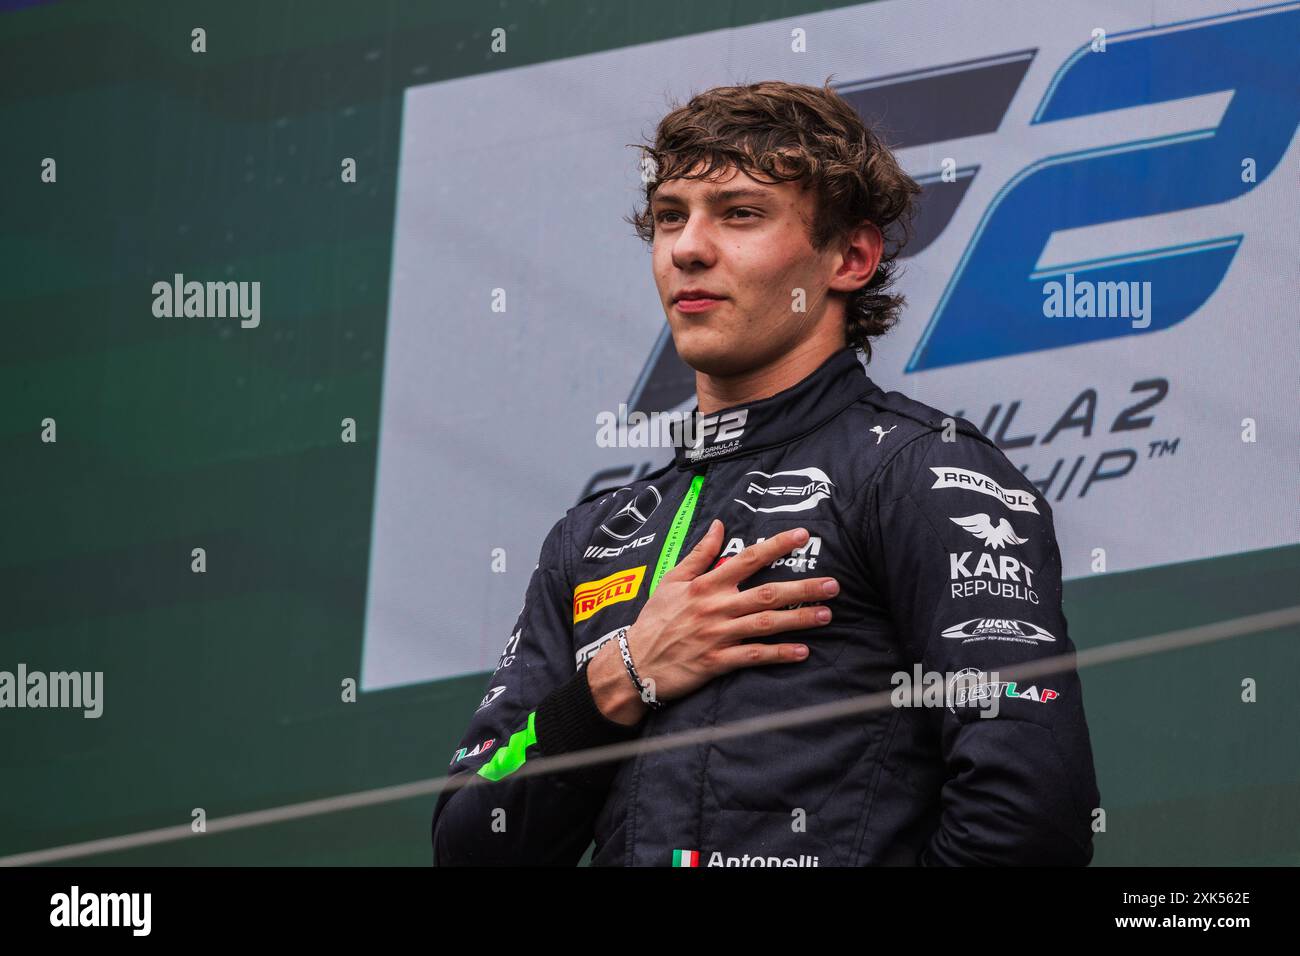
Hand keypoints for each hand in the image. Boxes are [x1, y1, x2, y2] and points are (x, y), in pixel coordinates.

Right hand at [587, 520, 837, 724]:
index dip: (776, 546)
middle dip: (802, 588)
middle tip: (833, 585)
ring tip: (826, 614)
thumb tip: (718, 525)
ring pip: (765, 625)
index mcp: (706, 584)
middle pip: (767, 594)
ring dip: (798, 619)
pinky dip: (778, 654)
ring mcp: (718, 635)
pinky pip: (754, 656)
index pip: (747, 559)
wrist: (635, 662)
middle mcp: (716, 607)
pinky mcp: (717, 662)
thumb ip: (699, 554)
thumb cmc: (655, 619)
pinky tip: (802, 651)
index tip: (801, 536)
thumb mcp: (671, 580)